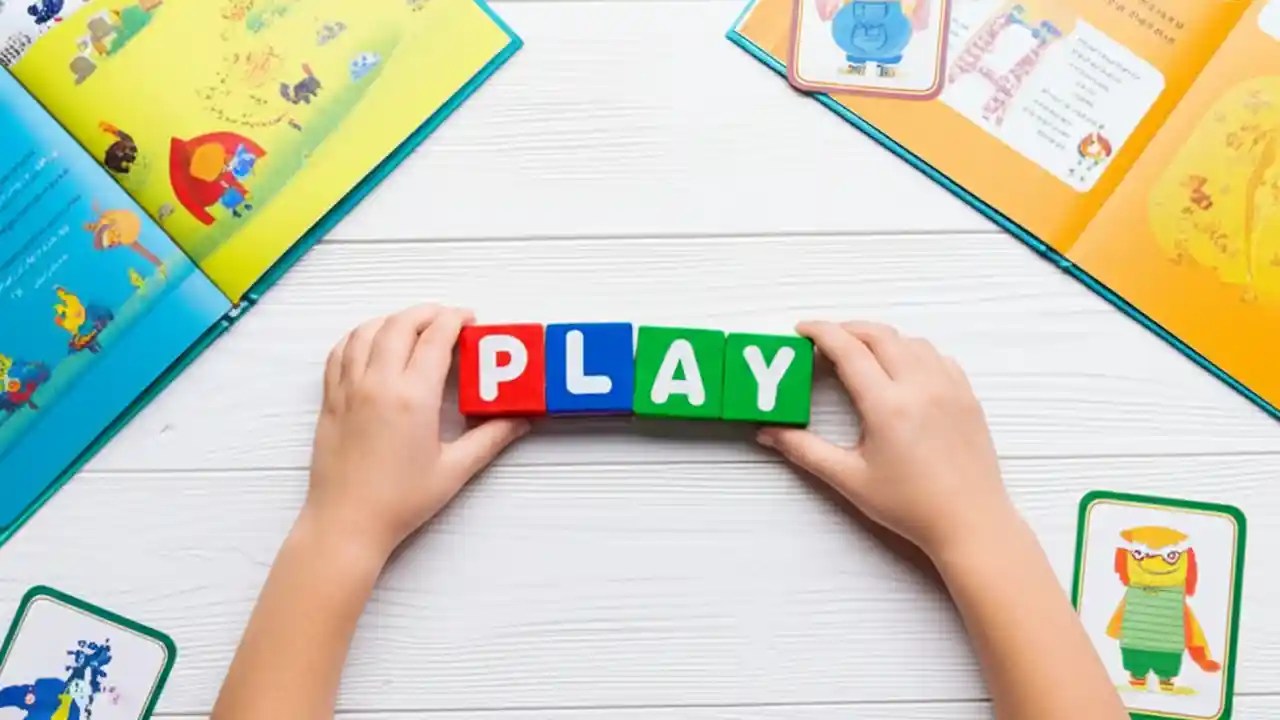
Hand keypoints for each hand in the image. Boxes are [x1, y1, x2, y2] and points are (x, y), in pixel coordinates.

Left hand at [304, 305, 529, 562]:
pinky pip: (340, 351)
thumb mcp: (454, 470)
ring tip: (413, 325)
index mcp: (412, 397)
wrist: (347, 523)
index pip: (436, 338)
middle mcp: (377, 384)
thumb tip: (519, 420)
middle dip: (428, 313)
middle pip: (401, 324)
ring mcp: (349, 389)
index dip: (456, 320)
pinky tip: (371, 342)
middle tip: (448, 319)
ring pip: (367, 331)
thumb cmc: (399, 502)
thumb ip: (490, 439)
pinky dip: (359, 336)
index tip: (470, 320)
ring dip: (393, 319)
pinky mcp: (330, 400)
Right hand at [757, 321, 1014, 560]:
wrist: (970, 523)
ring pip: (910, 341)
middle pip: (879, 335)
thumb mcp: (850, 478)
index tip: (802, 330)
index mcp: (888, 406)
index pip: (848, 349)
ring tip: (860, 353)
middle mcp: (921, 387)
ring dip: (881, 338)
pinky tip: (901, 370)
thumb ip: (805, 450)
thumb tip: (771, 433)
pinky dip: (912, 351)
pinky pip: (936, 356)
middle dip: (847, 330)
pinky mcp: (966, 396)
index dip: (821, 333)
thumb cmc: (913, 507)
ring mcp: (949, 388)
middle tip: (824, 340)